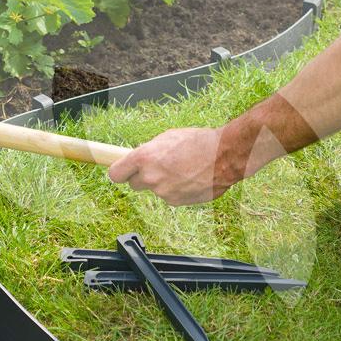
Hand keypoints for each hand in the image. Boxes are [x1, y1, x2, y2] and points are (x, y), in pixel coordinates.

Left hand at [107, 127, 242, 205]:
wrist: (225, 156)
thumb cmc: (198, 142)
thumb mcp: (167, 137)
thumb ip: (149, 150)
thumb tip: (141, 159)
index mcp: (144, 158)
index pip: (115, 174)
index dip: (119, 172)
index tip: (121, 171)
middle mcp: (150, 177)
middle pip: (133, 184)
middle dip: (142, 177)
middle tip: (158, 167)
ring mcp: (163, 192)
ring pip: (155, 189)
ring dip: (164, 182)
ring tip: (183, 169)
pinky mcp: (176, 202)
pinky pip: (170, 196)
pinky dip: (177, 189)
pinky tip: (190, 178)